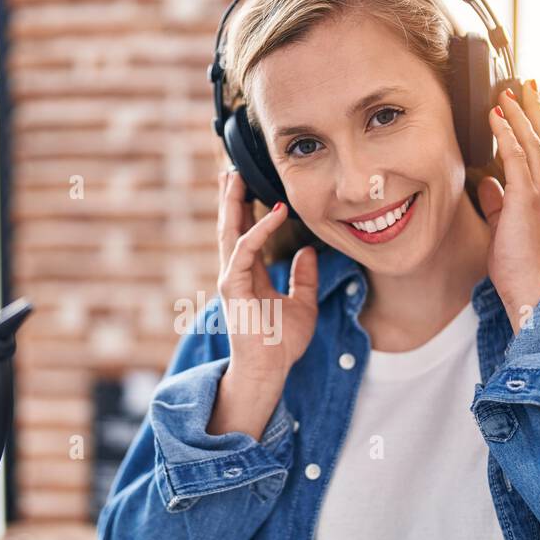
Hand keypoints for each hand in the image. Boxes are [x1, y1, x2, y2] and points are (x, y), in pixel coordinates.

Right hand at [215, 168, 318, 389]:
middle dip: (230, 198)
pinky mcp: (233, 287)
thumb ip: (304, 277)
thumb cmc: (281, 343)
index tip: (250, 184)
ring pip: (229, 231)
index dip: (246, 209)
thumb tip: (309, 252)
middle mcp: (235, 274)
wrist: (268, 370)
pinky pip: (246, 249)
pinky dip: (259, 228)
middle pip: (230, 227)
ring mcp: (231, 279)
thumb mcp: (303, 304)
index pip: (244, 234)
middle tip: (231, 169)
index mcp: (248, 276)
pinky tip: (275, 211)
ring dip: (233, 203)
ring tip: (236, 176)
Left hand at [475, 79, 539, 334]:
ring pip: (531, 141)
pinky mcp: (528, 198)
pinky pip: (517, 157)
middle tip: (524, 84)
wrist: (531, 288)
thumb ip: (497, 203)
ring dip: (518, 114)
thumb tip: (487, 183)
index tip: (526, 103)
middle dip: (532, 109)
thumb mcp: (503, 227)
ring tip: (506, 93)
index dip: (535, 125)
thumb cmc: (518, 265)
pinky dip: (507, 134)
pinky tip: (497, 117)